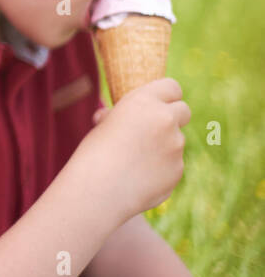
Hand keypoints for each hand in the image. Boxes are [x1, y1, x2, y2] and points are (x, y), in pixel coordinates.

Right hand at [75, 77, 191, 220]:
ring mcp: (176, 146)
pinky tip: (138, 177)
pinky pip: (173, 164)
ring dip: (163, 146)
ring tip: (133, 161)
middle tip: (152, 129)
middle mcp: (166, 120)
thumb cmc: (93, 152)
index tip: (157, 102)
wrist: (98, 189)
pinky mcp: (178, 170)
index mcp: (145, 102)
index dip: (165, 94)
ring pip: (176, 141)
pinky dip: (161, 168)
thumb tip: (115, 116)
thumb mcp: (103, 124)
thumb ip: (122, 116)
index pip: (171, 87)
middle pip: (183, 110)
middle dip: (172, 117)